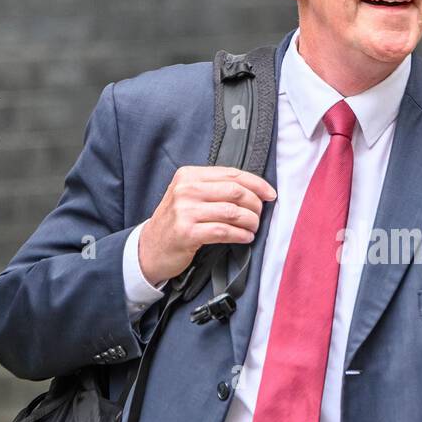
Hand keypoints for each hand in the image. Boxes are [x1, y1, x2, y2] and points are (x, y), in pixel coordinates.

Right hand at [138, 166, 276, 285]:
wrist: (150, 248)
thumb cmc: (176, 222)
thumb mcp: (189, 196)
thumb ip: (214, 188)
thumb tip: (254, 188)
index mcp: (189, 175)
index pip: (231, 174)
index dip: (257, 184)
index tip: (270, 194)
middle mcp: (186, 190)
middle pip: (235, 191)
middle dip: (255, 204)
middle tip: (259, 215)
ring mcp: (185, 211)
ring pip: (232, 211)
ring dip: (250, 221)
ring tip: (253, 227)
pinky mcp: (187, 232)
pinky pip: (224, 231)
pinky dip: (240, 234)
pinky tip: (245, 237)